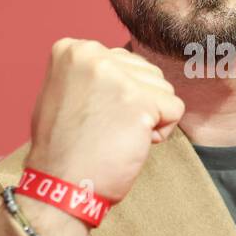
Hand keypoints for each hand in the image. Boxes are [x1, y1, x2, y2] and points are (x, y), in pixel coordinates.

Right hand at [20, 39, 184, 235]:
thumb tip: (126, 66)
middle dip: (138, 104)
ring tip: (115, 136)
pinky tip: (131, 143)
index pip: (126, 63)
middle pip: (148, 73)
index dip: (119, 95)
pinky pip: (175, 110)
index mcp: (74, 49)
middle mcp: (93, 54)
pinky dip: (161, 132)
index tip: (91, 116)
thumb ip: (93, 73)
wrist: (60, 186)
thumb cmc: (65, 147)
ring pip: (164, 90)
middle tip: (105, 130)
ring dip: (150, 118)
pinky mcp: (138, 101)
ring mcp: (116, 77)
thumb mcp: (67, 92)